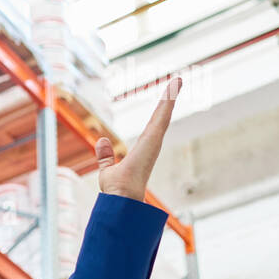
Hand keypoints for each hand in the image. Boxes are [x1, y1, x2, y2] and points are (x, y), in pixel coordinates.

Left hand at [97, 76, 181, 200]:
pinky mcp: (153, 139)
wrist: (121, 199)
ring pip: (164, 114)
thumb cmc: (116, 191)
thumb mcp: (108, 169)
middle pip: (161, 117)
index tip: (166, 99)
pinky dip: (168, 101)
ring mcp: (154, 142)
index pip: (152, 127)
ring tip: (177, 79)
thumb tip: (102, 141)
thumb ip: (106, 156)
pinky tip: (173, 86)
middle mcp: (151, 144)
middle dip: (169, 99)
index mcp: (143, 150)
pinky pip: (162, 116)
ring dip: (170, 96)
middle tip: (176, 81)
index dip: (159, 113)